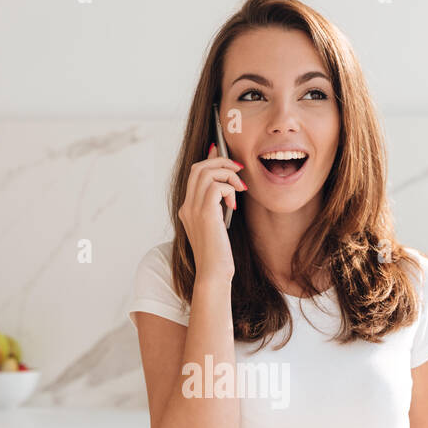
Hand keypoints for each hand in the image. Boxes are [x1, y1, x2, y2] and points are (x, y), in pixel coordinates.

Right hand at [177, 143, 245, 281]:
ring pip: (207, 172)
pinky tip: (234, 205)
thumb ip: (218, 207)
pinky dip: (229, 190)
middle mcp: (187, 206)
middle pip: (199, 167)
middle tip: (238, 170)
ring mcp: (193, 209)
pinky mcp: (205, 214)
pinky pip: (217, 186)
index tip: (221, 152)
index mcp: (188, 209)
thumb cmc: (218, 255)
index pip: (195, 174)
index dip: (210, 159)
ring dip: (229, 175)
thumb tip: (228, 187)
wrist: (213, 274)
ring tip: (240, 189)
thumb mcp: (217, 226)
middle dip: (221, 162)